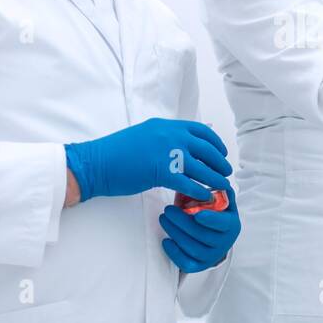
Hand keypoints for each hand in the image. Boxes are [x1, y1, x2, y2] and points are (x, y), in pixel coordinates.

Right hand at [64, 118, 231, 202]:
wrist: (96, 163)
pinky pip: (189, 183)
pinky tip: (205, 197)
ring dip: (215, 178)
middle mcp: (170, 135)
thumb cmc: (117, 152)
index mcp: (166, 125)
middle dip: (220, 161)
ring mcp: (167, 152)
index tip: (222, 152)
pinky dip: (200, 191)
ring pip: (202, 167)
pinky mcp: (161, 172)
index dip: (215, 143)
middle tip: (226, 172)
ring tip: (222, 186)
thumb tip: (179, 145)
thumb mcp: (144, 135)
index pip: (201, 131)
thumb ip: (163, 138)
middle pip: (206, 149)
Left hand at [160, 187, 240, 272]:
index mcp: (231, 225)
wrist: (216, 239)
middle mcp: (224, 243)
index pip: (223, 224)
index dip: (211, 219)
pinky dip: (174, 252)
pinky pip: (185, 263)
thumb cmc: (215, 214)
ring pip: (191, 248)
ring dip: (175, 233)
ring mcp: (211, 256)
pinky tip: (166, 240)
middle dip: (182, 222)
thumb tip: (216, 173)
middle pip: (202, 235)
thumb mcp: (222, 202)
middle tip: (167, 210)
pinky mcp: (199, 266)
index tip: (198, 213)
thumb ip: (219, 189)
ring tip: (164, 219)